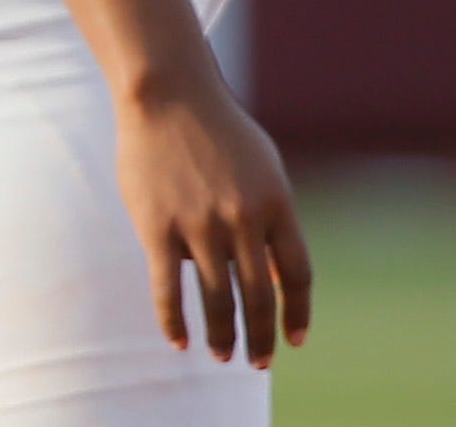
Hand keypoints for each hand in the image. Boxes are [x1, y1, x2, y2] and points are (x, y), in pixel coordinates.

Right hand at [113, 74, 312, 367]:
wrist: (166, 92)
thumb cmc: (217, 129)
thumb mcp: (263, 168)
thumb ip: (273, 219)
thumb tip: (274, 277)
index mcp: (275, 205)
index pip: (297, 276)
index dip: (297, 313)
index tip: (293, 341)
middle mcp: (242, 219)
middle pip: (260, 296)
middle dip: (262, 337)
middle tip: (258, 363)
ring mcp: (199, 225)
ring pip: (217, 298)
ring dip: (222, 335)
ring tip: (220, 355)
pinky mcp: (158, 226)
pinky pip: (168, 288)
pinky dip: (175, 320)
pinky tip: (178, 342)